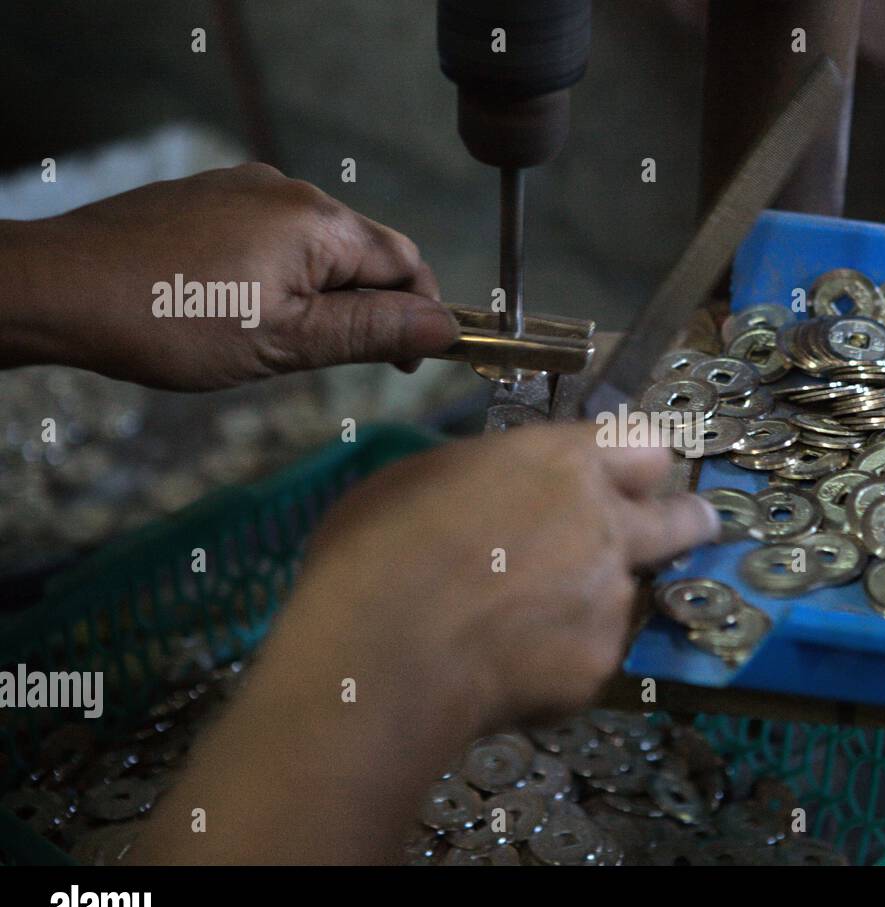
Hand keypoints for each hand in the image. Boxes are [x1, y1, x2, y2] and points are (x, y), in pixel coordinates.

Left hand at [0, 163, 455, 389]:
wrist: (62, 288)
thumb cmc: (172, 320)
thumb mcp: (287, 342)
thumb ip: (372, 331)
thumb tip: (444, 328)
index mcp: (319, 222)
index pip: (406, 264)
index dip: (420, 315)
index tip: (408, 363)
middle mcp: (289, 190)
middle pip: (362, 252)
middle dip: (366, 306)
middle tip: (335, 362)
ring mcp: (244, 187)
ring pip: (315, 246)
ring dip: (321, 292)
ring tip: (277, 340)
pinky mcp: (209, 196)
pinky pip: (271, 234)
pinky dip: (279, 273)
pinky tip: (239, 308)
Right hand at [131, 424, 718, 862]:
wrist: (384, 651)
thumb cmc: (379, 547)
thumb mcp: (426, 477)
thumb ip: (490, 478)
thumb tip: (498, 495)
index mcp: (562, 462)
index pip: (645, 445)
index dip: (637, 463)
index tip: (633, 477)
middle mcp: (606, 524)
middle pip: (682, 516)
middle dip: (686, 521)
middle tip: (685, 529)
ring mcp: (610, 598)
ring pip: (626, 593)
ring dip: (596, 603)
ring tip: (526, 629)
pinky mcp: (599, 664)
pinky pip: (588, 655)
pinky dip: (559, 663)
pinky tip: (506, 671)